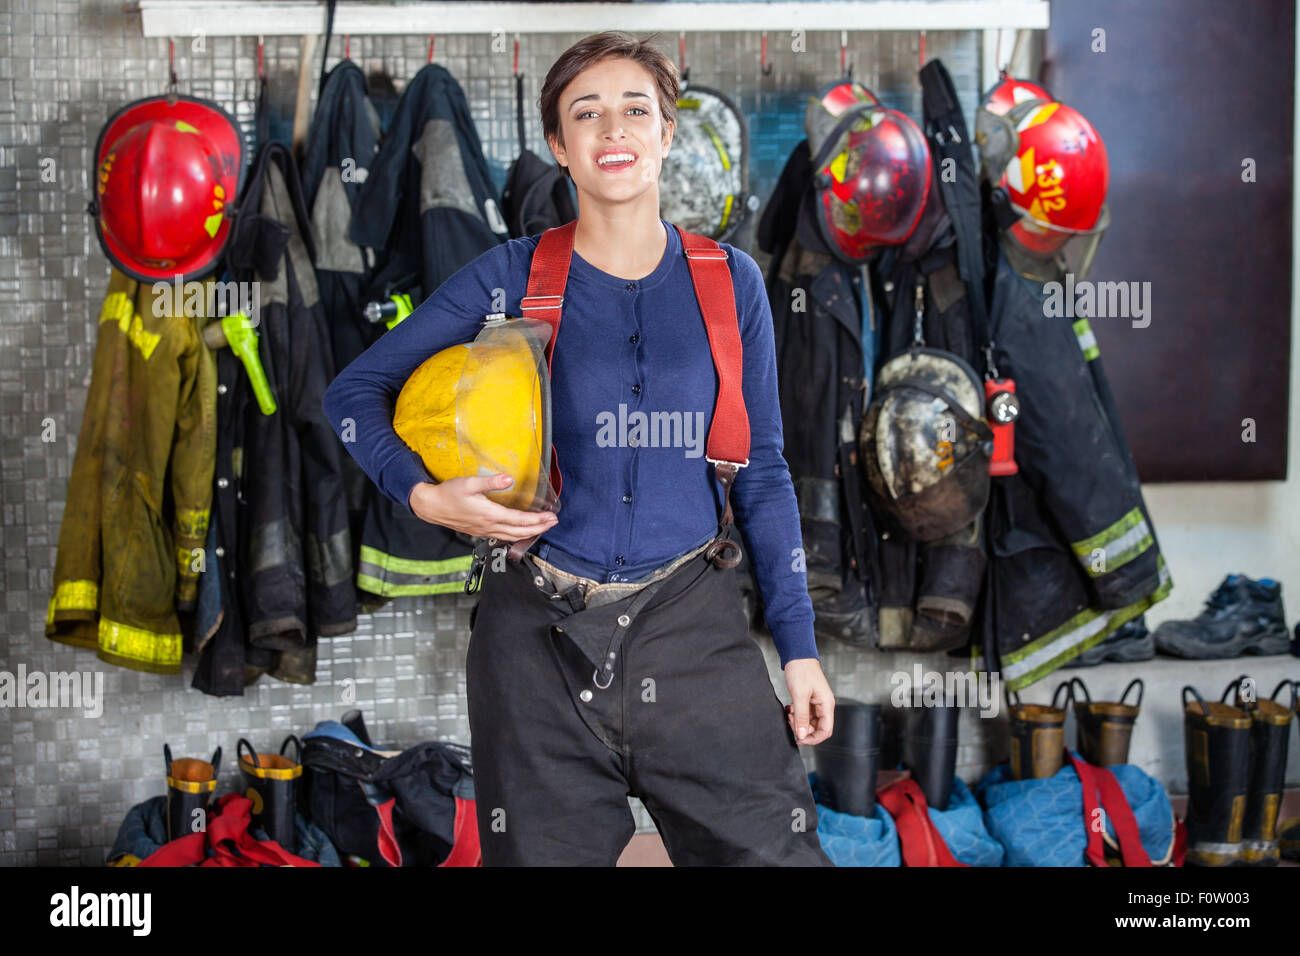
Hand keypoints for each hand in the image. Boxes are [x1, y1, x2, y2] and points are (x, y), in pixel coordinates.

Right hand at [408, 474, 558, 540]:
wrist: (430, 507)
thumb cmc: (449, 494)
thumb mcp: (469, 483)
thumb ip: (491, 482)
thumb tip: (509, 479)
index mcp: (490, 514)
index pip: (520, 520)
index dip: (537, 520)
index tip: (551, 516)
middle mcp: (489, 526)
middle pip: (519, 532)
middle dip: (539, 528)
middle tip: (553, 523)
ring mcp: (484, 531)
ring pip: (512, 536)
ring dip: (529, 533)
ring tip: (542, 528)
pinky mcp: (479, 531)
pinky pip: (502, 537)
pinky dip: (516, 535)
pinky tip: (520, 532)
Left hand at [783, 659, 833, 744]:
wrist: (797, 655)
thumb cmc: (801, 671)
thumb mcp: (800, 695)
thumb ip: (801, 716)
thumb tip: (802, 735)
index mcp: (826, 704)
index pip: (825, 730)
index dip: (813, 739)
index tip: (800, 740)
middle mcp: (824, 705)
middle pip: (817, 727)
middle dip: (803, 729)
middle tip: (790, 722)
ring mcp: (816, 702)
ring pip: (809, 721)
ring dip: (798, 721)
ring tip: (789, 714)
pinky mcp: (809, 699)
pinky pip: (804, 713)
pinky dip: (796, 714)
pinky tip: (789, 709)